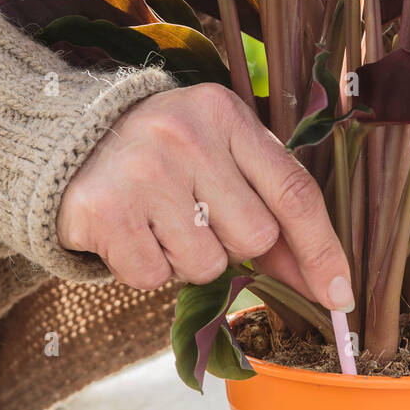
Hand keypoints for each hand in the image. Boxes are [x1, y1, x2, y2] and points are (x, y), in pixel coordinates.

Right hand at [57, 83, 354, 311]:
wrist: (70, 140)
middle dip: (234, 243)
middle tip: (199, 214)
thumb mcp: (222, 155)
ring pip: (206, 266)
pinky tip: (133, 231)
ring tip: (161, 219)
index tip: (340, 295)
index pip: (294, 191)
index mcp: (226, 115)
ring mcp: (144, 172)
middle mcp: (187, 137)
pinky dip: (147, 268)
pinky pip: (154, 279)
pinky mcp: (105, 211)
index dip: (322, 249)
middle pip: (254, 237)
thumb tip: (325, 284)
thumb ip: (273, 207)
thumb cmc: (167, 153)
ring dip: (189, 258)